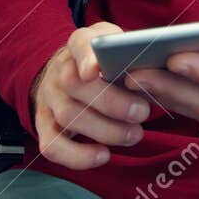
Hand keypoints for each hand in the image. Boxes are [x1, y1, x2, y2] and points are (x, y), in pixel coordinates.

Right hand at [30, 21, 152, 169]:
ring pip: (68, 116)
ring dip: (105, 130)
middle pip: (74, 84)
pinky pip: (51, 145)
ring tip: (134, 135)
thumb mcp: (119, 47)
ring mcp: (49, 98)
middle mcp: (59, 69)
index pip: (79, 43)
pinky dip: (77, 156)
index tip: (94, 70)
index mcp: (80, 43)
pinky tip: (104, 155)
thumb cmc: (106, 62)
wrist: (71, 73)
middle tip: (142, 113)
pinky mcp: (43, 125)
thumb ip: (133, 55)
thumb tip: (155, 74)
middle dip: (111, 103)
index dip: (86, 57)